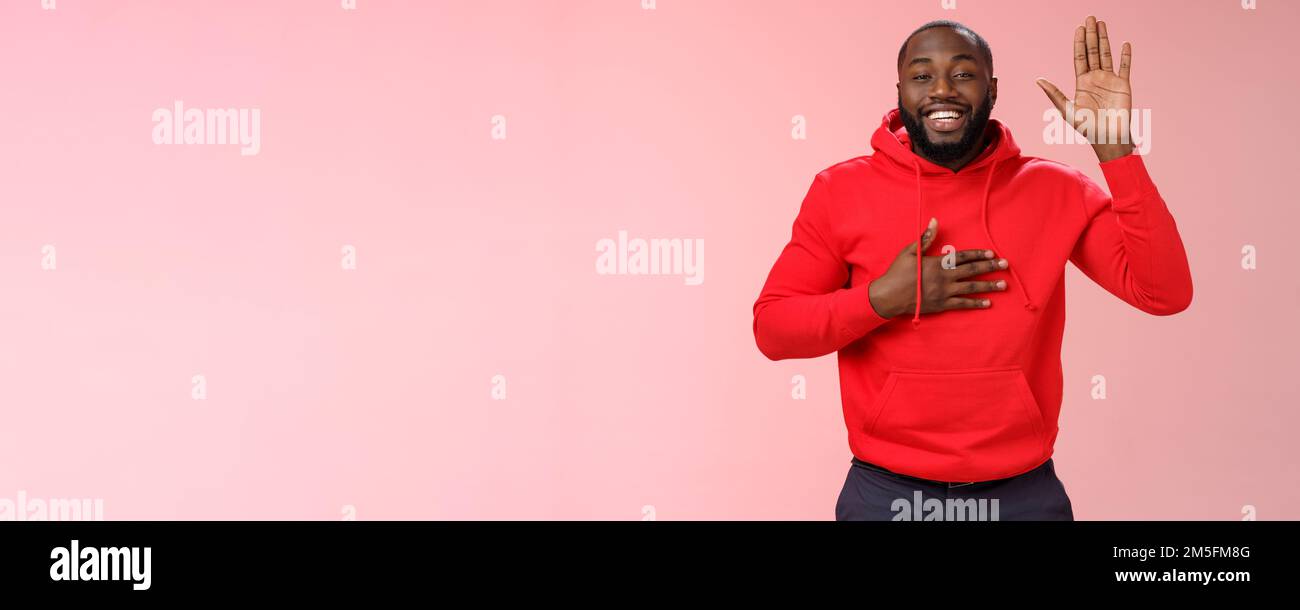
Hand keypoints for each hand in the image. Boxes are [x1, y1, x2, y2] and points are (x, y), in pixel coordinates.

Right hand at [868, 217, 1009, 318]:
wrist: (888, 296)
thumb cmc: (897, 272)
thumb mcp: (909, 252)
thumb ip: (925, 238)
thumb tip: (934, 221)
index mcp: (937, 263)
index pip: (963, 257)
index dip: (978, 255)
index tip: (992, 254)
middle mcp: (944, 278)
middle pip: (972, 271)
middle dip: (990, 268)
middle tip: (1005, 265)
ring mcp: (944, 292)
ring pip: (971, 288)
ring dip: (989, 286)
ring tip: (1003, 285)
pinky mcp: (942, 305)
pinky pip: (962, 304)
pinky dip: (976, 303)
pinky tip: (988, 303)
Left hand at [1035, 15, 1134, 162]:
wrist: (1107, 138)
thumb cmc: (1086, 128)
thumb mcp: (1067, 110)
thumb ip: (1054, 93)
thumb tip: (1038, 80)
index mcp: (1081, 83)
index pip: (1079, 57)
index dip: (1079, 42)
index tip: (1079, 28)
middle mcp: (1095, 78)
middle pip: (1092, 51)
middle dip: (1091, 35)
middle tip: (1090, 17)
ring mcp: (1110, 80)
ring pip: (1107, 54)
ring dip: (1105, 39)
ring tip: (1103, 23)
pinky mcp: (1123, 85)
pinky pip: (1125, 67)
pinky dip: (1125, 56)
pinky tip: (1124, 44)